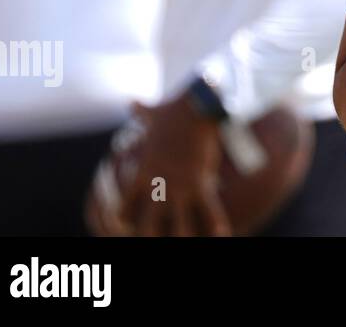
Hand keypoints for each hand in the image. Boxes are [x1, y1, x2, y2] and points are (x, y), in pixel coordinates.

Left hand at [121, 98, 230, 236]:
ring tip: (185, 244)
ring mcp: (180, 186)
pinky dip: (215, 225)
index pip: (125, 203)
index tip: (124, 225)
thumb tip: (132, 101)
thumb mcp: (154, 113)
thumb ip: (142, 113)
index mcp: (144, 171)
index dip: (124, 216)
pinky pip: (208, 211)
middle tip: (152, 242)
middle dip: (149, 237)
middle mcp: (159, 185)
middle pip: (147, 224)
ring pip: (177, 226)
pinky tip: (221, 236)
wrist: (197, 105)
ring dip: (182, 237)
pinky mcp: (201, 182)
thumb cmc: (176, 109)